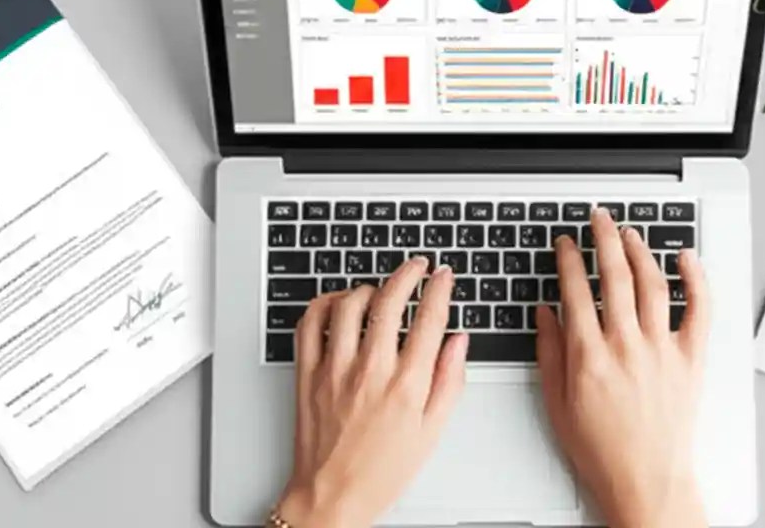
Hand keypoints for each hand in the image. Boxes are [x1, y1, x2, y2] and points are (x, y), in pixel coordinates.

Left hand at [277, 257, 467, 527]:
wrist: (331, 497)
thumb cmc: (381, 473)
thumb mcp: (431, 432)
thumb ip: (449, 381)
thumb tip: (458, 341)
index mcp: (406, 386)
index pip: (429, 318)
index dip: (439, 288)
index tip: (443, 276)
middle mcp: (370, 371)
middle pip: (390, 300)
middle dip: (408, 273)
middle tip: (417, 266)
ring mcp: (334, 369)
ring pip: (350, 304)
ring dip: (368, 287)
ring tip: (379, 290)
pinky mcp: (307, 374)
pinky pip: (310, 323)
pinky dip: (325, 304)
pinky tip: (339, 305)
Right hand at [536, 208, 710, 527]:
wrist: (645, 480)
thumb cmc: (601, 449)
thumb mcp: (556, 402)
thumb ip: (549, 352)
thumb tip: (546, 313)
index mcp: (589, 356)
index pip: (575, 290)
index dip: (567, 259)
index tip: (564, 243)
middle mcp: (626, 346)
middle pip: (614, 275)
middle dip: (602, 239)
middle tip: (597, 219)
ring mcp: (662, 350)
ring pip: (652, 284)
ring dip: (639, 251)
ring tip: (629, 233)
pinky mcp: (691, 359)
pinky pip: (699, 310)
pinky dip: (696, 279)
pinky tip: (686, 258)